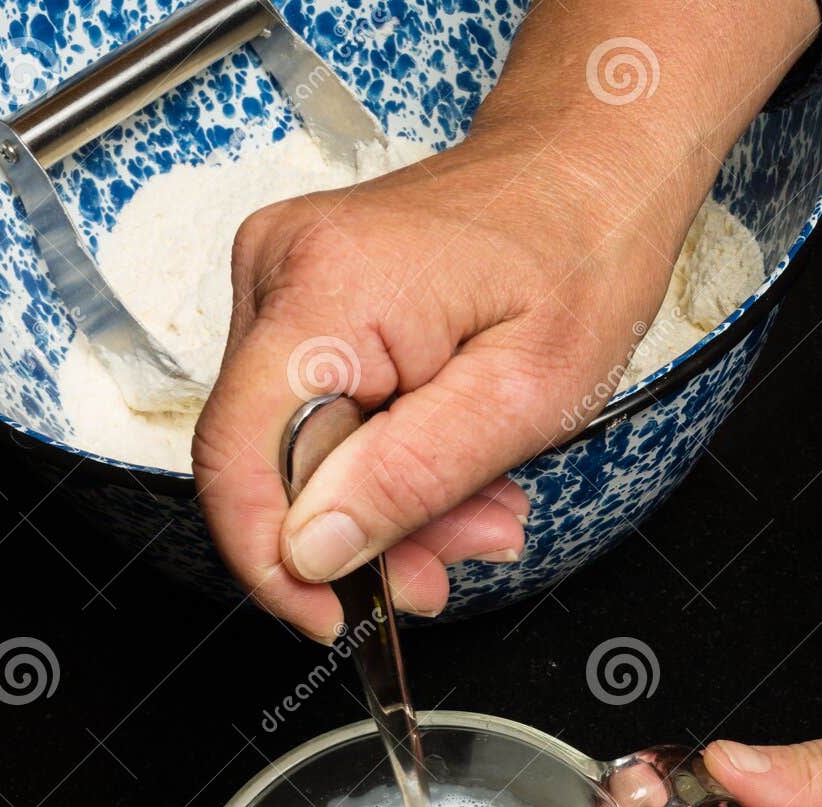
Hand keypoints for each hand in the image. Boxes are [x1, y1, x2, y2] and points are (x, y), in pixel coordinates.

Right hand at [192, 130, 679, 636]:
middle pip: (270, 466)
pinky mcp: (299, 306)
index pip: (237, 458)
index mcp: (328, 291)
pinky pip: (316, 424)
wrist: (584, 171)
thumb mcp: (520, 398)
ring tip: (477, 512)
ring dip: (385, 509)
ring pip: (296, 457)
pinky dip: (383, 468)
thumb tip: (311, 551)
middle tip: (450, 564)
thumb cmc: (576, 256)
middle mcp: (280, 275)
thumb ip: (409, 479)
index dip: (272, 563)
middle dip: (360, 540)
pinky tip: (449, 470)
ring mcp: (282, 286)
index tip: (331, 621)